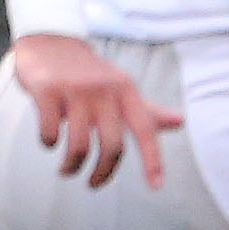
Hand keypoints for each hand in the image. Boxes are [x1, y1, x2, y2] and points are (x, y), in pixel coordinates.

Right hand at [11, 34, 183, 189]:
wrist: (50, 42)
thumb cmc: (90, 74)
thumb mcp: (121, 88)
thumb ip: (146, 110)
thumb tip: (181, 122)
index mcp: (127, 92)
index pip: (146, 131)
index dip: (153, 161)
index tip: (156, 187)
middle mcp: (105, 91)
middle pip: (113, 146)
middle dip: (103, 173)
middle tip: (94, 184)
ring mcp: (76, 91)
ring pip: (79, 145)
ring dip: (71, 166)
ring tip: (67, 171)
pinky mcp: (47, 91)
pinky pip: (50, 132)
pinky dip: (48, 144)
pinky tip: (49, 142)